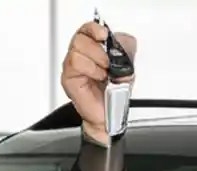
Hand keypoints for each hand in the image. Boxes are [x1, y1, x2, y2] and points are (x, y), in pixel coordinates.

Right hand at [61, 20, 136, 143]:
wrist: (110, 114)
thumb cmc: (114, 93)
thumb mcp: (127, 67)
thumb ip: (126, 51)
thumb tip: (122, 42)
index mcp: (92, 49)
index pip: (86, 29)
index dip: (94, 29)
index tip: (104, 35)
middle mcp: (80, 56)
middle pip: (80, 37)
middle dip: (98, 48)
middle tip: (107, 62)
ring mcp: (72, 67)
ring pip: (77, 49)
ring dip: (95, 60)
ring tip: (103, 72)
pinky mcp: (69, 79)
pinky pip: (75, 64)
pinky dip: (90, 68)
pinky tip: (98, 77)